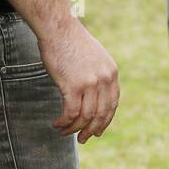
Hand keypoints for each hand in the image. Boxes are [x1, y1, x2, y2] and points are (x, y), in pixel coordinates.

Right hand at [38, 18, 120, 142]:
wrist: (59, 29)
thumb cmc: (71, 42)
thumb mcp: (94, 58)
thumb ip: (98, 75)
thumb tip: (93, 95)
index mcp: (111, 72)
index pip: (112, 104)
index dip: (105, 121)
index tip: (97, 131)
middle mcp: (104, 79)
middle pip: (101, 114)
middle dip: (92, 130)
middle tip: (83, 140)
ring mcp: (90, 83)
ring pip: (85, 116)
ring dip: (74, 128)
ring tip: (63, 132)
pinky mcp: (73, 86)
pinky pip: (70, 113)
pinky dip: (63, 122)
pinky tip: (56, 124)